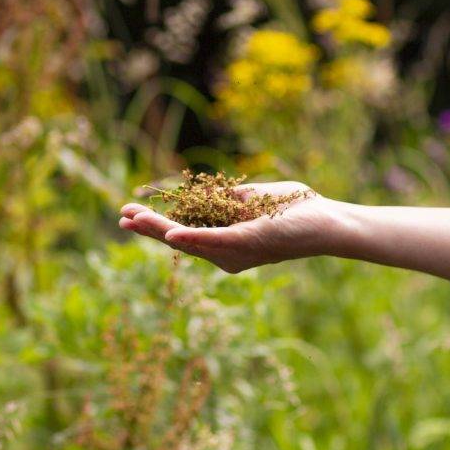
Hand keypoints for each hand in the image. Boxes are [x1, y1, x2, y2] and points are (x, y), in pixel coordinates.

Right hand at [118, 181, 343, 273]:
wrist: (328, 221)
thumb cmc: (296, 210)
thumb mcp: (254, 199)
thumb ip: (229, 198)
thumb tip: (208, 194)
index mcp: (226, 243)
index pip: (184, 232)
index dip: (158, 223)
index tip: (132, 211)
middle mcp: (227, 254)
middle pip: (179, 240)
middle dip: (149, 228)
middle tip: (121, 217)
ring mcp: (235, 252)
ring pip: (189, 240)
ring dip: (159, 229)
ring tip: (132, 219)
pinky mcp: (247, 245)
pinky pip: (214, 242)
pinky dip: (192, 238)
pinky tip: (171, 235)